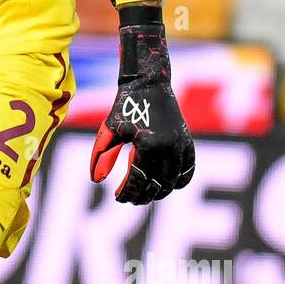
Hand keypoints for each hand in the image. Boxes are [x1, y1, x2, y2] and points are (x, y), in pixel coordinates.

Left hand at [90, 5, 194, 204]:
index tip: (118, 198)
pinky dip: (179, 181)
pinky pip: (188, 169)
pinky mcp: (187, 141)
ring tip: (147, 195)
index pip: (137, 180)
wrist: (149, 83)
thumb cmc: (124, 105)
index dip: (127, 193)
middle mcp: (167, 147)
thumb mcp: (109, 129)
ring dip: (160, 192)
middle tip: (131, 200)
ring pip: (173, 181)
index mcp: (147, 145)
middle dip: (143, 196)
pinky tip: (167, 185)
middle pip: (157, 185)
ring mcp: (180, 145)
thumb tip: (96, 180)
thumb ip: (101, 155)